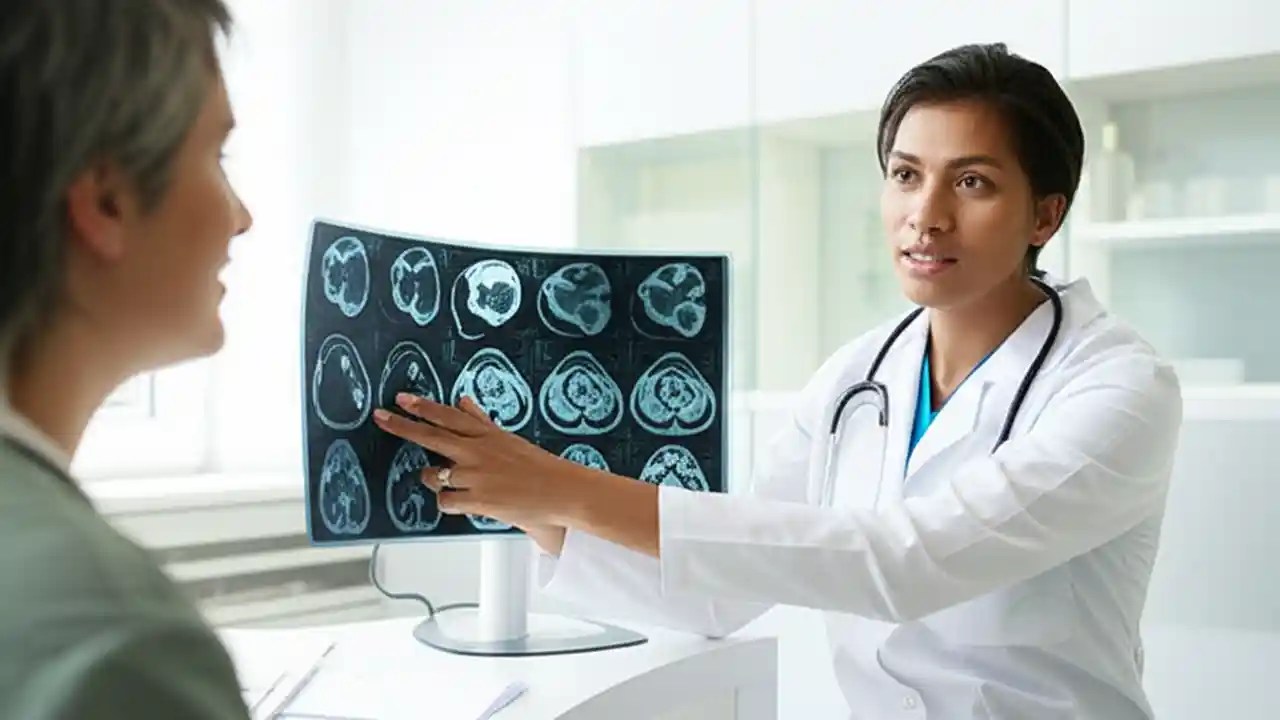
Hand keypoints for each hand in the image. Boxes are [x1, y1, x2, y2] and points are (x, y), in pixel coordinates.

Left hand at [373, 394, 581, 536]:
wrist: (561, 491)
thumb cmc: (538, 466)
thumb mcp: (508, 438)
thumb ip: (481, 421)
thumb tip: (463, 401)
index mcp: (486, 434)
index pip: (448, 416)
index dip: (422, 407)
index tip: (402, 399)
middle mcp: (478, 451)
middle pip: (431, 436)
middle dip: (402, 425)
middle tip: (381, 417)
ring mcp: (475, 475)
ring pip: (433, 475)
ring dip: (435, 480)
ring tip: (453, 483)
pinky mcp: (477, 499)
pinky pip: (446, 501)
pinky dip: (451, 503)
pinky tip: (466, 502)